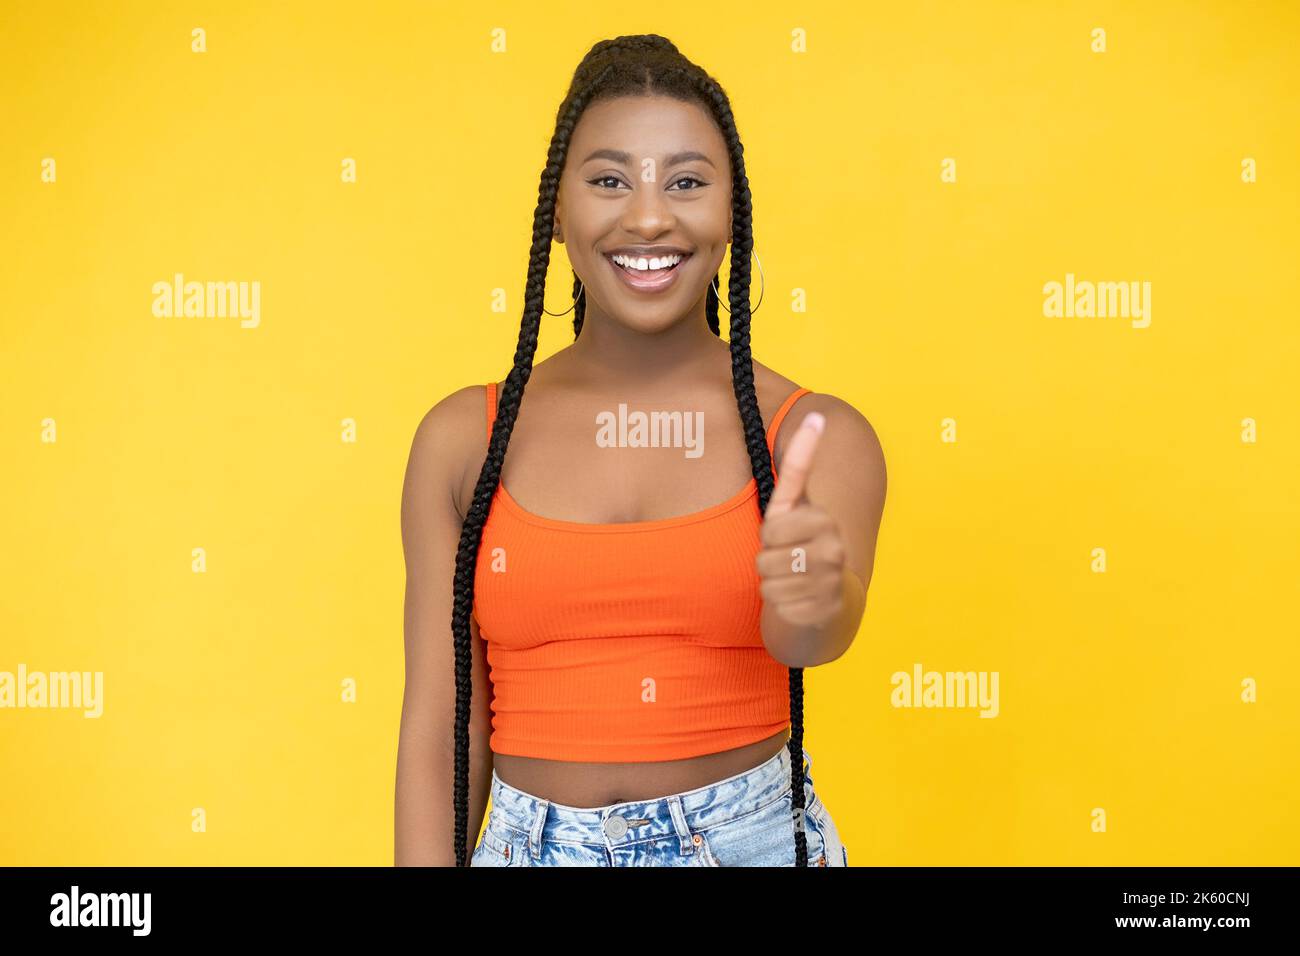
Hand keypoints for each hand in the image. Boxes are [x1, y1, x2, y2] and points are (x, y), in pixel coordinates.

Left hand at [757, 411, 846, 627]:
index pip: (771, 529)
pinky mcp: (821, 612)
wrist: (824, 605)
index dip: (769, 536)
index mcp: (825, 521)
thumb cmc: (799, 546)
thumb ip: (799, 464)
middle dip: (767, 561)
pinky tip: (796, 602)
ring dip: (772, 583)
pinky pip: (776, 605)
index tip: (785, 537)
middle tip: (785, 562)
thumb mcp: (794, 505)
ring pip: (768, 581)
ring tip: (790, 581)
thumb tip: (817, 415)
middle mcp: (834, 550)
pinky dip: (779, 606)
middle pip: (765, 555)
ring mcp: (829, 583)